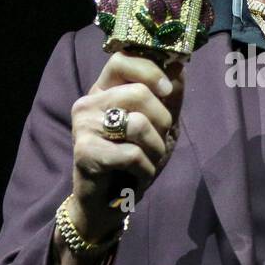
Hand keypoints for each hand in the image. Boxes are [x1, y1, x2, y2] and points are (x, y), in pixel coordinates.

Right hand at [68, 49, 188, 241]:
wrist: (108, 204)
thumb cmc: (133, 162)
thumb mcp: (159, 125)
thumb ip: (169, 96)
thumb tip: (180, 65)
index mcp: (104, 91)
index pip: (122, 59)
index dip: (150, 70)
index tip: (167, 90)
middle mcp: (88, 103)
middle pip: (138, 93)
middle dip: (162, 121)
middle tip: (158, 142)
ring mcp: (83, 126)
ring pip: (138, 123)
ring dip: (156, 148)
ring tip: (148, 161)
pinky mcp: (85, 152)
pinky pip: (132, 154)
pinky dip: (145, 169)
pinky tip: (137, 176)